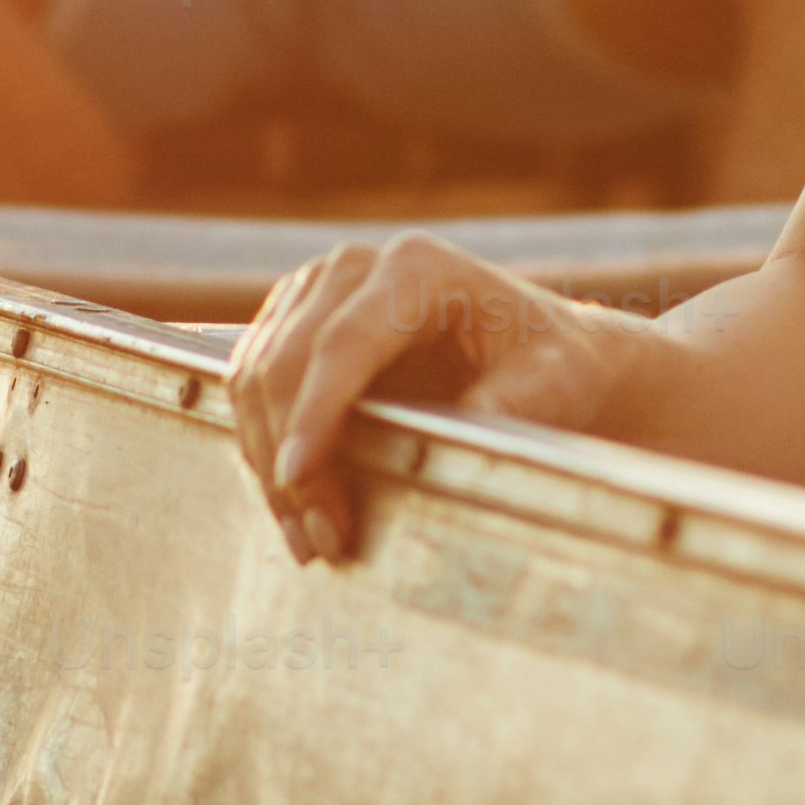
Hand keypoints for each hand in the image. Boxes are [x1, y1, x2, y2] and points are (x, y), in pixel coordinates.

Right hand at [222, 235, 660, 563]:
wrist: (542, 352)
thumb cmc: (552, 364)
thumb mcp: (554, 381)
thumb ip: (516, 398)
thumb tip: (476, 417)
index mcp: (418, 269)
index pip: (342, 344)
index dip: (312, 412)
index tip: (299, 475)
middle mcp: (355, 268)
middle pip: (285, 363)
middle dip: (290, 458)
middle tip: (318, 537)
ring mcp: (316, 291)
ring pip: (255, 376)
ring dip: (265, 461)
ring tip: (307, 535)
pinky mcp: (293, 323)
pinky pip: (251, 383)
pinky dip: (260, 446)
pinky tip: (293, 503)